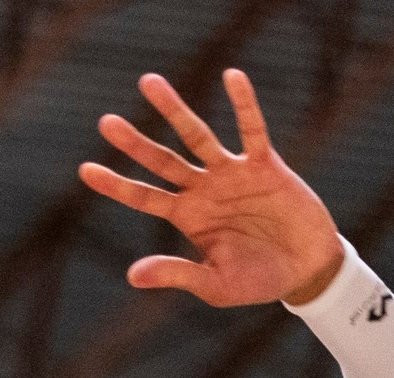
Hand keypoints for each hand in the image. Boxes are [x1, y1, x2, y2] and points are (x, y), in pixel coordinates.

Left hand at [80, 69, 343, 307]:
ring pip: (197, 136)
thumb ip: (178, 274)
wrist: (306, 271)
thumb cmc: (258, 281)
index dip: (117, 184)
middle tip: (105, 122)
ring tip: (148, 82)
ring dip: (174, 111)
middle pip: (162, 161)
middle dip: (135, 143)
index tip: (86, 170)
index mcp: (188, 218)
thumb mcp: (216, 285)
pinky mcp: (265, 165)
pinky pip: (252, 130)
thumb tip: (131, 275)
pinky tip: (232, 76)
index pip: (144, 197)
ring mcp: (232, 174)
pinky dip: (244, 104)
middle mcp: (204, 190)